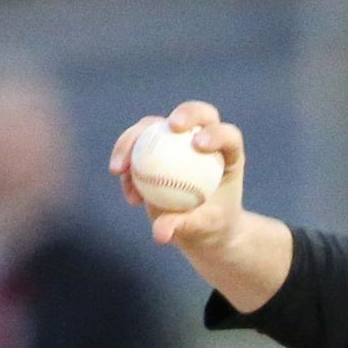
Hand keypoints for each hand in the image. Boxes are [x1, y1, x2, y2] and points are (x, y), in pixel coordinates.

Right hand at [109, 101, 246, 249]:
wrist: (199, 226)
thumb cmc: (210, 225)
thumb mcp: (200, 229)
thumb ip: (182, 226)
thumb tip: (159, 233)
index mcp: (228, 154)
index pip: (227, 135)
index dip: (216, 133)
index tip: (198, 145)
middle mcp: (204, 139)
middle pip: (198, 114)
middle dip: (185, 113)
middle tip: (170, 127)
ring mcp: (177, 139)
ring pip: (154, 126)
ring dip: (132, 141)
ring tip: (120, 170)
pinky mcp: (155, 145)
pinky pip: (135, 146)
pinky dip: (125, 163)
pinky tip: (124, 188)